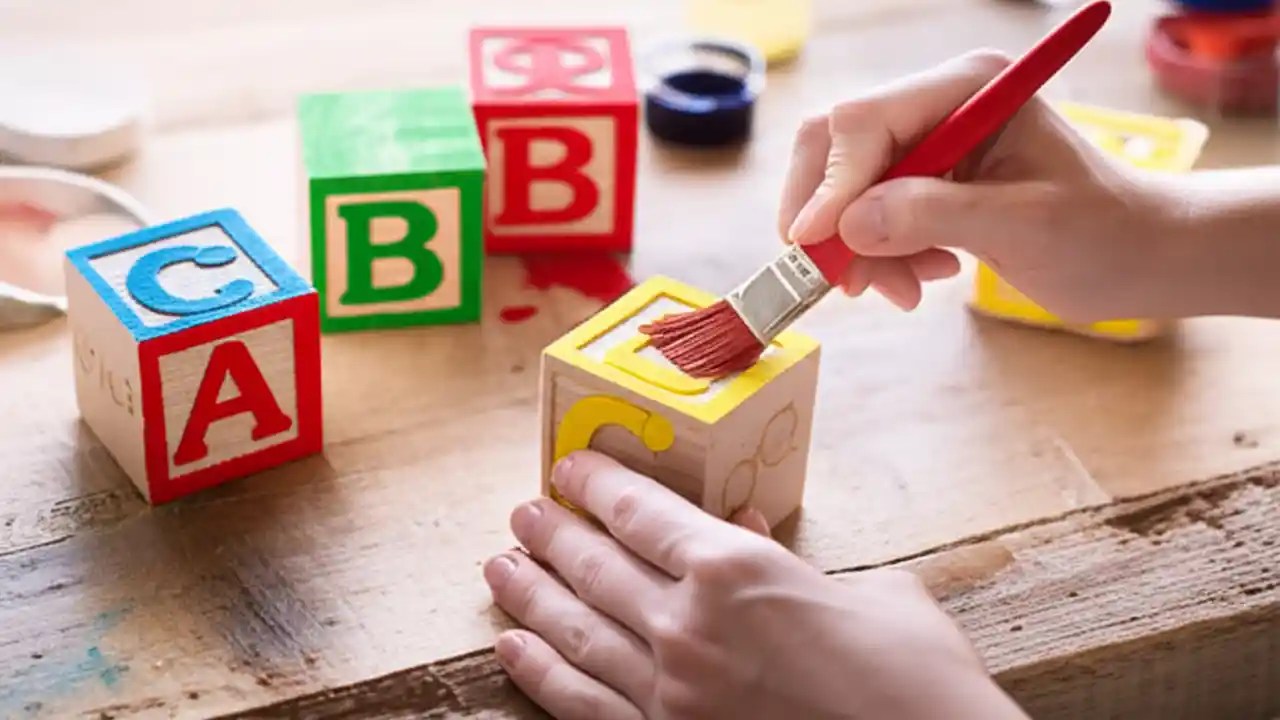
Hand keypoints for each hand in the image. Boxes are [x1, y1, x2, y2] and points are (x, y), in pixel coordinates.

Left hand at [483, 450, 1028, 719]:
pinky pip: (581, 703)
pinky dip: (539, 674)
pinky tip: (512, 649)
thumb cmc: (917, 679)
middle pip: (594, 566)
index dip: (597, 483)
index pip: (640, 512)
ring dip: (530, 594)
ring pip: (574, 630)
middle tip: (524, 511)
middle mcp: (687, 625)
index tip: (571, 467)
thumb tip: (745, 531)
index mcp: (736, 570)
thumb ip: (795, 560)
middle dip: (553, 533)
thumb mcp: (870, 593)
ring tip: (500, 566)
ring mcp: (670, 692)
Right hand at [780, 50, 1178, 323]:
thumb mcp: (1021, 227)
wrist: (1139, 257)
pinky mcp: (924, 179)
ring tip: (907, 288)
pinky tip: (920, 276)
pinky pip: (866, 215)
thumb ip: (931, 217)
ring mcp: (928, 140)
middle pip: (837, 148)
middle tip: (849, 281)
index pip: (866, 122)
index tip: (813, 245)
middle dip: (832, 220)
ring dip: (860, 249)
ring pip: (844, 189)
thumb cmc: (1103, 234)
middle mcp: (940, 102)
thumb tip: (845, 227)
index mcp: (971, 86)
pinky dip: (878, 255)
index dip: (831, 184)